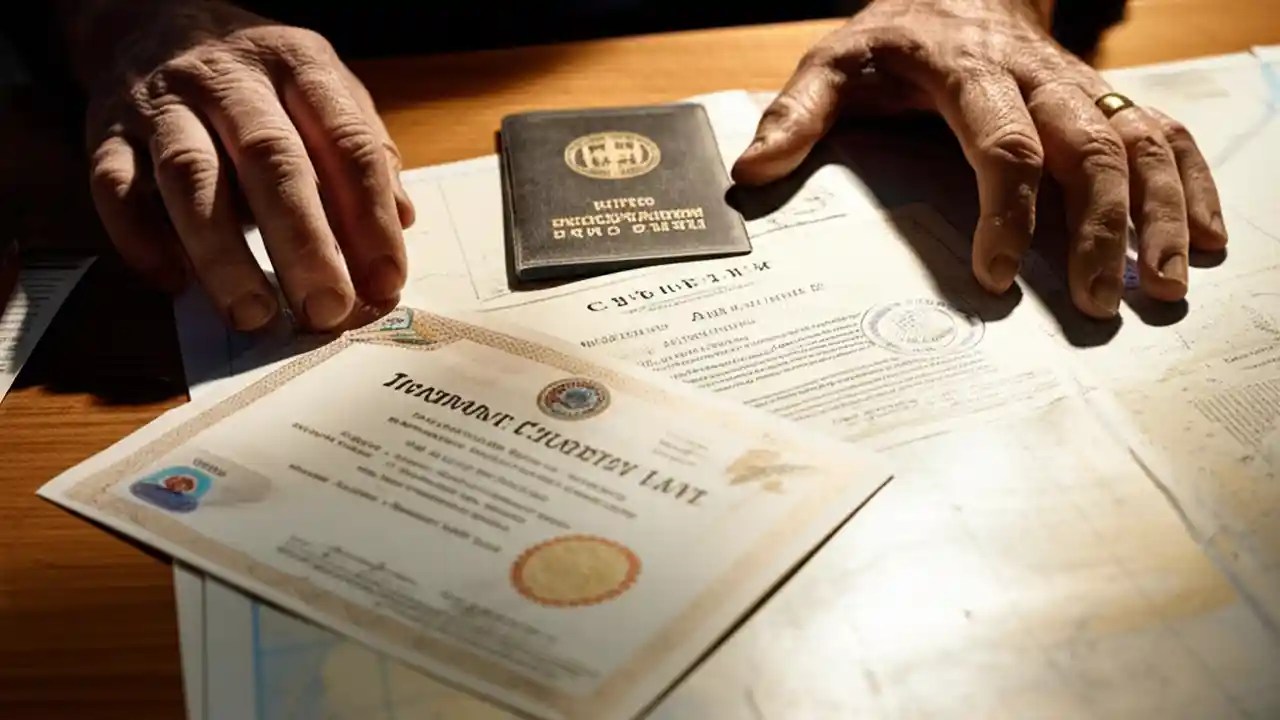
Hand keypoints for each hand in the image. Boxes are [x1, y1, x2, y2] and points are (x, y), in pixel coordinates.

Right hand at [72, 0, 413, 331]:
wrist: (153, 23)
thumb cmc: (262, 83)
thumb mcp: (326, 94)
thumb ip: (364, 153)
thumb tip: (402, 219)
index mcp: (298, 65)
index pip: (345, 142)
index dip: (370, 217)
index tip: (384, 281)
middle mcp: (229, 78)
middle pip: (271, 161)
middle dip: (303, 243)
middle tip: (325, 309)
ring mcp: (162, 103)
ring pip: (191, 177)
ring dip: (223, 253)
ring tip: (252, 313)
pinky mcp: (106, 133)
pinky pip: (114, 188)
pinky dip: (141, 239)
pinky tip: (174, 281)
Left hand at [732, 0, 1225, 318]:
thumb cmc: (889, 42)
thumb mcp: (831, 64)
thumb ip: (795, 116)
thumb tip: (750, 174)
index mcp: (966, 70)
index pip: (1002, 142)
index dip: (1007, 210)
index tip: (996, 275)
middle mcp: (1037, 76)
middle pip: (1087, 148)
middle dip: (1100, 227)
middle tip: (1094, 304)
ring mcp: (1079, 86)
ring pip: (1140, 141)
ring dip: (1159, 214)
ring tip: (1160, 289)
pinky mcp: (1104, 97)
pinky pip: (1165, 132)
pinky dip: (1192, 185)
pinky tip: (1204, 240)